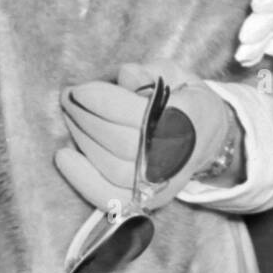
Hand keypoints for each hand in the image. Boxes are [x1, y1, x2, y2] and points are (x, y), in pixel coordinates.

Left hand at [54, 62, 230, 212]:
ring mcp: (163, 183)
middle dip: (86, 118)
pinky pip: (110, 196)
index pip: (137, 114)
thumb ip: (150, 72)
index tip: (78, 89)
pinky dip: (83, 179)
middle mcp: (177, 156)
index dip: (102, 101)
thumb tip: (124, 75)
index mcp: (188, 119)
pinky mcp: (148, 200)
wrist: (209, 137)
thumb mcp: (176, 74)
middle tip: (67, 98)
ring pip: (111, 167)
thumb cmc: (185, 100)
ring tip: (69, 118)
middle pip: (120, 141)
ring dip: (82, 140)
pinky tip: (64, 157)